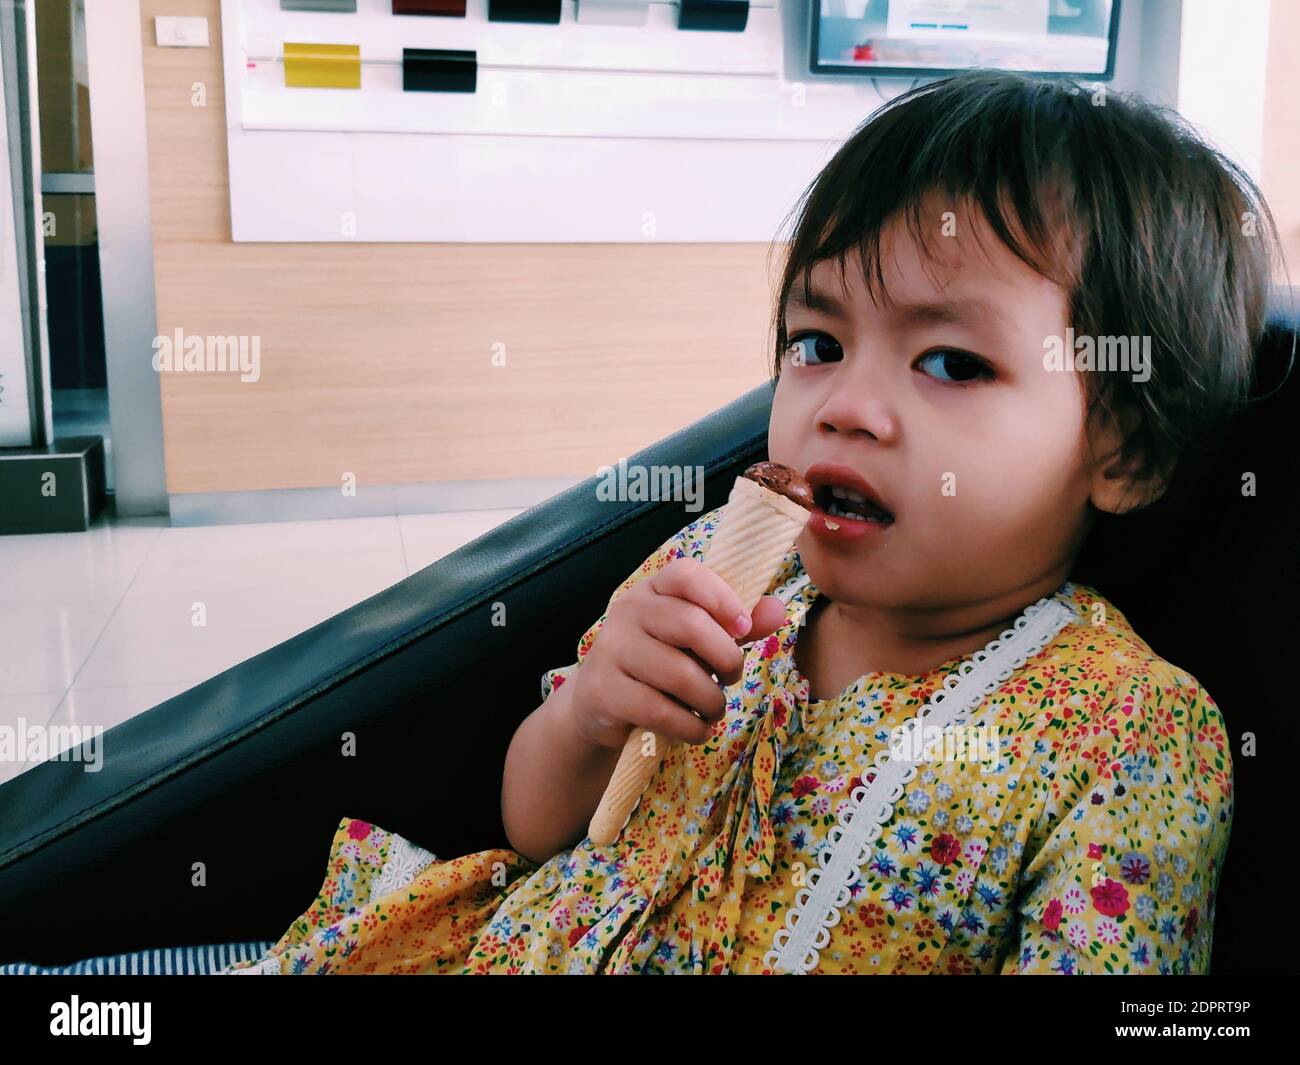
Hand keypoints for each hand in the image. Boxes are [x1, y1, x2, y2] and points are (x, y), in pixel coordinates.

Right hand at [560, 556, 787, 749]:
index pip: (686, 574)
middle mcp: (628, 611)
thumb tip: (777, 610)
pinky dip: (690, 726)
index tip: (743, 629)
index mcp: (652, 590)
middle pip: (690, 624)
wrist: (599, 704)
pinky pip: (660, 710)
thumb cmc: (658, 664)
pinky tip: (698, 729)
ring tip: (714, 709)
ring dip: (711, 700)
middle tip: (731, 678)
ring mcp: (611, 650)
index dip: (721, 598)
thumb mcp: (696, 641)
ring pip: (678, 674)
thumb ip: (736, 626)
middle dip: (726, 658)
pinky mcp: (604, 691)